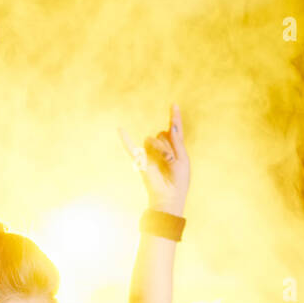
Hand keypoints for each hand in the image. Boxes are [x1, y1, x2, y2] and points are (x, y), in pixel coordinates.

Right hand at [117, 102, 189, 216]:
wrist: (169, 197)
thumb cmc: (178, 181)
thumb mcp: (183, 160)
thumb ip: (178, 142)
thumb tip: (171, 127)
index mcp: (173, 148)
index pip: (174, 129)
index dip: (175, 117)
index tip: (174, 105)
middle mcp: (161, 148)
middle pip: (163, 134)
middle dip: (169, 146)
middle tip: (172, 161)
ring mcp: (150, 154)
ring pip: (153, 140)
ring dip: (162, 150)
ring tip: (165, 163)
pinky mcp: (141, 161)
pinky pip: (132, 147)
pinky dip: (125, 139)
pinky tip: (120, 129)